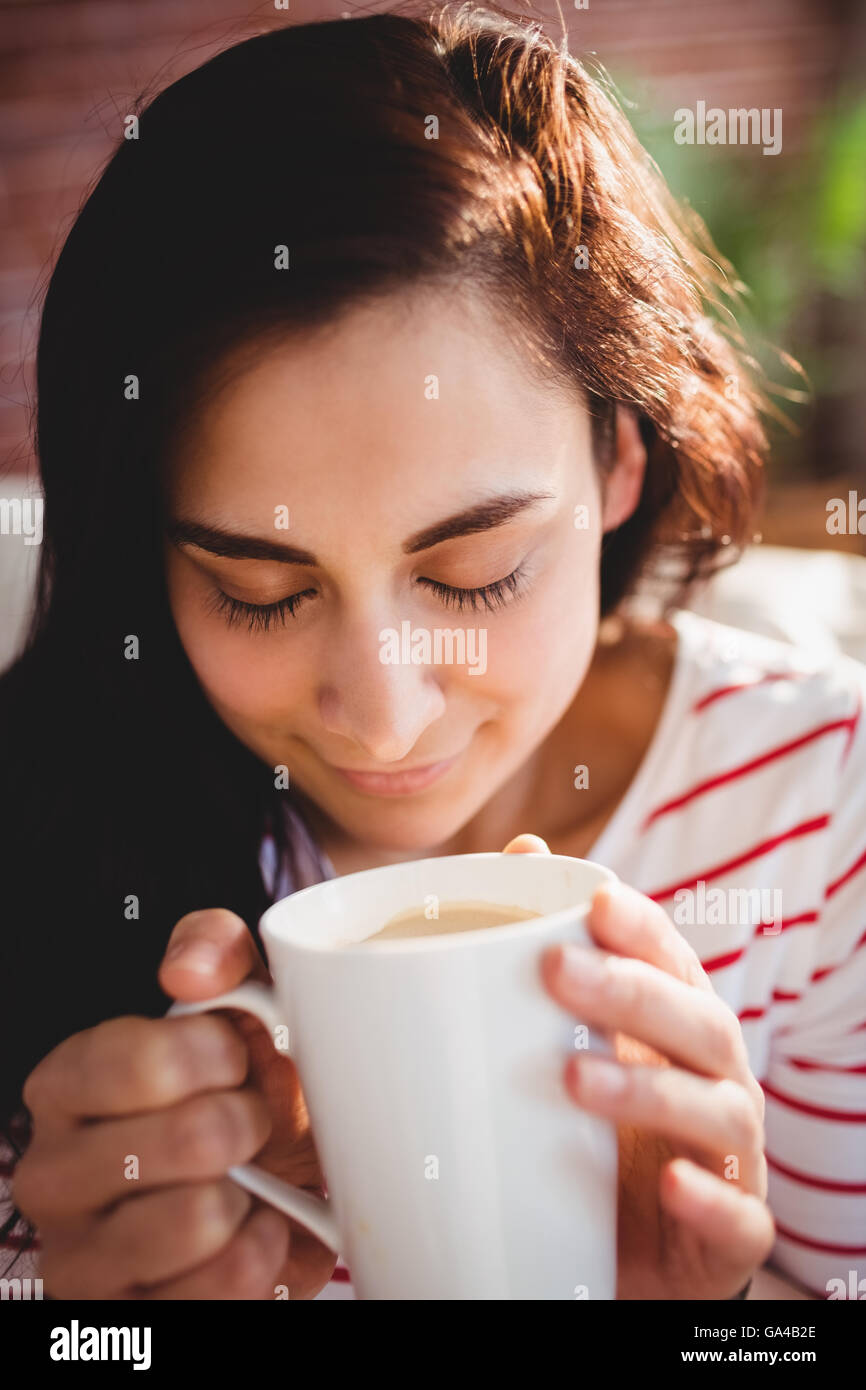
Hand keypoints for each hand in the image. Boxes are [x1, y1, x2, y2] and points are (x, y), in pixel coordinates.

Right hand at [15, 908, 335, 1298]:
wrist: (279, 1180)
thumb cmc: (243, 1084)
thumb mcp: (237, 998)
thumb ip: (216, 951)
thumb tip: (187, 968)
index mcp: (67, 1084)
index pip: (124, 1064)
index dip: (205, 1055)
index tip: (236, 1055)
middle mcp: (55, 1173)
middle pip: (172, 1141)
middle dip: (243, 1122)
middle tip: (250, 1120)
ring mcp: (84, 1255)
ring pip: (193, 1222)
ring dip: (253, 1194)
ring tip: (251, 1181)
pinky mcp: (128, 1315)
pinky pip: (215, 1293)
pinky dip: (261, 1259)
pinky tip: (258, 1232)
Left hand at [504, 835, 774, 1298]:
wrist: (624, 1251)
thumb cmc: (600, 1128)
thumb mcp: (570, 1041)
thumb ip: (548, 954)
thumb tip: (520, 850)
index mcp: (678, 1025)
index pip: (672, 962)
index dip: (641, 930)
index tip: (595, 902)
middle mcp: (716, 1077)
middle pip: (697, 1022)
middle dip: (632, 991)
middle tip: (555, 969)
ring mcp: (730, 1155)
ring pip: (717, 1111)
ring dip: (650, 1089)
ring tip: (575, 1079)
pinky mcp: (732, 1232)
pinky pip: (739, 1216)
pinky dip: (710, 1199)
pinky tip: (673, 1183)